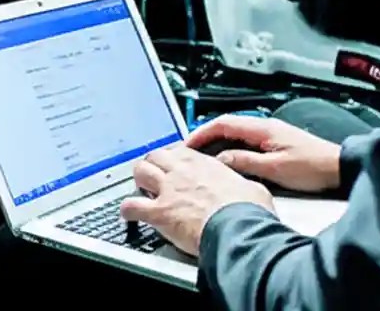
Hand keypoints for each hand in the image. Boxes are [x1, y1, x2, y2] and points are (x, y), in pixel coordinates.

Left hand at [119, 145, 273, 256]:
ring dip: (138, 179)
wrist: (239, 228)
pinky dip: (128, 209)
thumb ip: (241, 184)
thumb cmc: (248, 212)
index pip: (180, 151)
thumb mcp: (252, 188)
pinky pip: (133, 206)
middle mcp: (182, 172)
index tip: (174, 163)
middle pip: (156, 156)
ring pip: (140, 172)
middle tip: (153, 173)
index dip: (174, 157)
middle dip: (152, 163)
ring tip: (139, 188)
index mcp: (205, 164)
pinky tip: (129, 213)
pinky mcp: (159, 212)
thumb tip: (247, 189)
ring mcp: (168, 190)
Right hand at [186, 115, 342, 192]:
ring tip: (202, 159)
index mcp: (263, 128)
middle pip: (227, 127)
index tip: (187, 145)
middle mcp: (265, 127)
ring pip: (235, 135)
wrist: (339, 169)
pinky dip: (231, 150)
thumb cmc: (313, 167)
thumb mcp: (275, 168)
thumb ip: (245, 162)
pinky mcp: (275, 145)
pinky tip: (226, 162)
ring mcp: (270, 135)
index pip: (223, 123)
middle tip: (189, 153)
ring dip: (217, 144)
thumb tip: (221, 159)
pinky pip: (246, 143)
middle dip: (205, 138)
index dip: (202, 133)